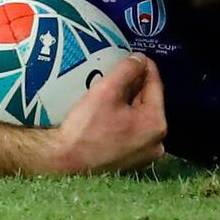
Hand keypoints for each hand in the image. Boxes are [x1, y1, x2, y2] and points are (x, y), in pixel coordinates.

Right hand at [57, 54, 166, 173]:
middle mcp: (157, 143)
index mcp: (157, 125)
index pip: (156, 85)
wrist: (62, 164)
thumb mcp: (107, 91)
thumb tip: (140, 59)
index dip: (144, 66)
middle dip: (135, 85)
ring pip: (140, 118)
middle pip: (149, 102)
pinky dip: (124, 119)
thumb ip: (127, 70)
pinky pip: (132, 132)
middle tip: (120, 71)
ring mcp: (145, 156)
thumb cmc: (85, 128)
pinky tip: (109, 111)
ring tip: (113, 88)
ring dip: (129, 102)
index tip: (135, 55)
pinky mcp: (131, 163)